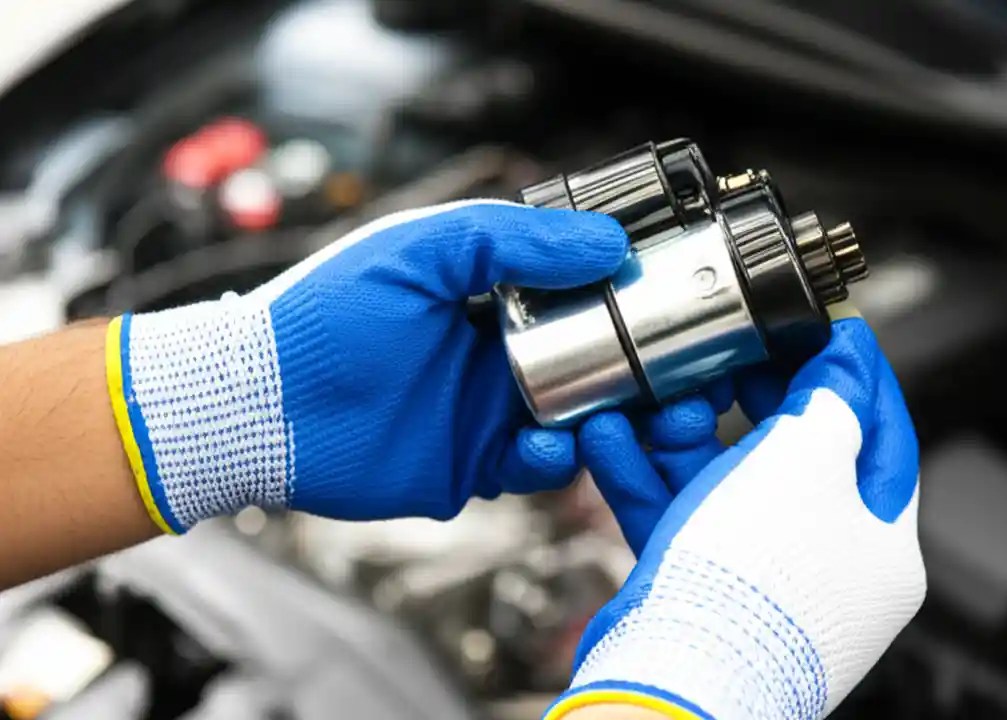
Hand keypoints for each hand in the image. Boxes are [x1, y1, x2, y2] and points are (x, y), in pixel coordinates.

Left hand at [106, 201, 628, 533]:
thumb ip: (517, 241)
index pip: (585, 292)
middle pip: (601, 362)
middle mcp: (502, 353)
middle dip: (648, 371)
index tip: (673, 297)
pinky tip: (549, 443)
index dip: (633, 298)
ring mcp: (490, 412)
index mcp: (497, 294)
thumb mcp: (425, 249)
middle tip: (688, 377)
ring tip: (639, 414)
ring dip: (620, 419)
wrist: (259, 403)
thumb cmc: (328, 315)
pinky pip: (537, 468)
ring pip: (583, 419)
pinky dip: (556, 459)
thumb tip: (606, 243)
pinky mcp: (473, 467)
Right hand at [553, 318, 925, 719]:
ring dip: (682, 436)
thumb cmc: (757, 584)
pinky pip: (680, 520)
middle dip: (752, 400)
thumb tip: (847, 362)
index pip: (881, 434)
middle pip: (796, 456)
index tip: (829, 329)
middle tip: (734, 353)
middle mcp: (826, 565)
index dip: (854, 374)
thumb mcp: (808, 461)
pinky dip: (647, 480)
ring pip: (725, 485)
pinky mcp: (702, 593)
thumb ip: (829, 403)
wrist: (677, 680)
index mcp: (879, 540)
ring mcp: (763, 581)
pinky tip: (610, 439)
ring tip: (651, 396)